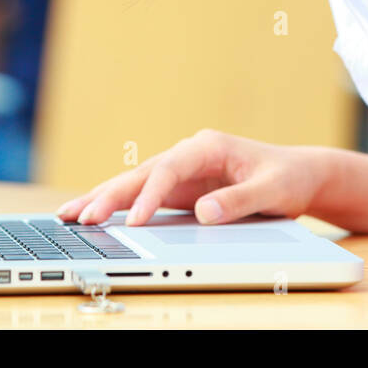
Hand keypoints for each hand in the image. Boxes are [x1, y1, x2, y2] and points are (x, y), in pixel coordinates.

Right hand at [54, 129, 327, 226]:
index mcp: (207, 147)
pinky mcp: (178, 189)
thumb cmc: (286, 178)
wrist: (298, 175)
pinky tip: (93, 216)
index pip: (169, 169)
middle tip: (83, 217)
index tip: (137, 220)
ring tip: (69, 215)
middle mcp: (187, 155)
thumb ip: (238, 200)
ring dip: (103, 199)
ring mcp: (180, 172)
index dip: (150, 195)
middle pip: (141, 174)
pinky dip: (117, 207)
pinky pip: (141, 197)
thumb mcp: (271, 190)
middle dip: (110, 195)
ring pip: (133, 183)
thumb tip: (205, 212)